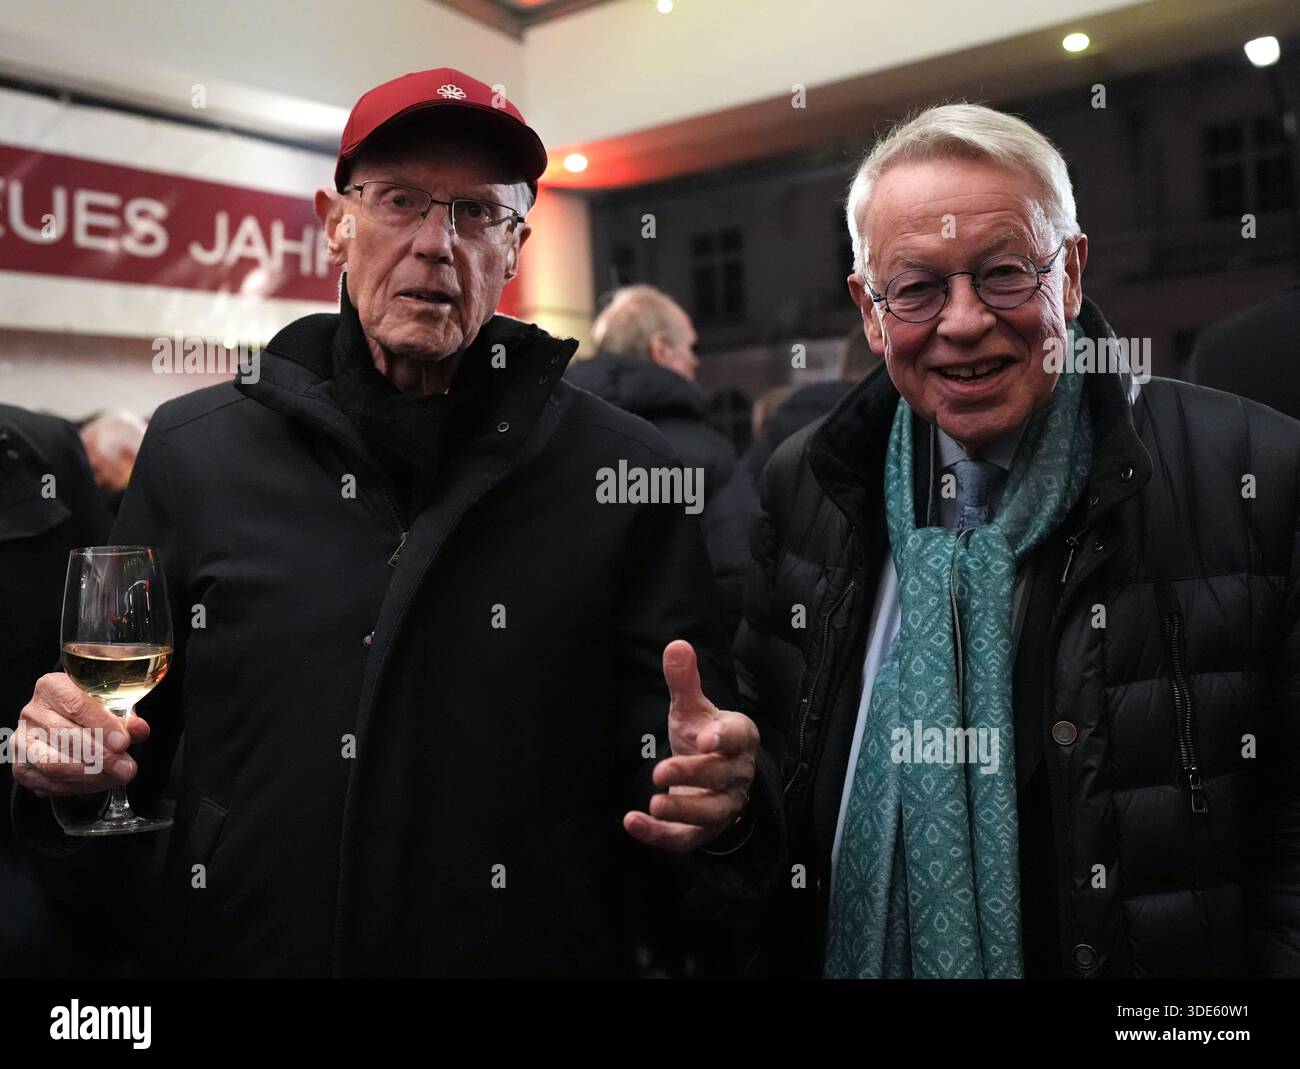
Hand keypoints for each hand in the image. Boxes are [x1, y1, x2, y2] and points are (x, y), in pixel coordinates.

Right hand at [11, 673, 150, 797]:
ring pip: (54, 763)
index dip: (102, 726)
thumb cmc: (91, 711)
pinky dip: (76, 786)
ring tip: (116, 777)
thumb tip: (139, 729)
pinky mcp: (20, 766)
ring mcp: (22, 740)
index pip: (77, 705)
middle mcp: (32, 712)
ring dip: (90, 775)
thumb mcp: (112, 707)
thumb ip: (126, 717)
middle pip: (66, 737)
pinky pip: (48, 782)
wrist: (65, 723)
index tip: (123, 743)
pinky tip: (98, 783)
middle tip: (127, 768)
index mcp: (52, 687)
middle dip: (102, 756)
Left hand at [623, 639, 758, 852]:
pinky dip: (660, 834)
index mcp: (738, 738)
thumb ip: (684, 680)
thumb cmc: (702, 737)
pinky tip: (634, 822)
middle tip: (660, 772)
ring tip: (654, 803)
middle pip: (721, 776)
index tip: (705, 739)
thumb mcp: (691, 708)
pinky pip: (686, 838)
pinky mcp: (703, 830)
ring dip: (683, 810)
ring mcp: (722, 805)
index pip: (737, 736)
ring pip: (710, 812)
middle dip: (692, 774)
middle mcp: (736, 773)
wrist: (710, 779)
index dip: (723, 738)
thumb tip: (676, 644)